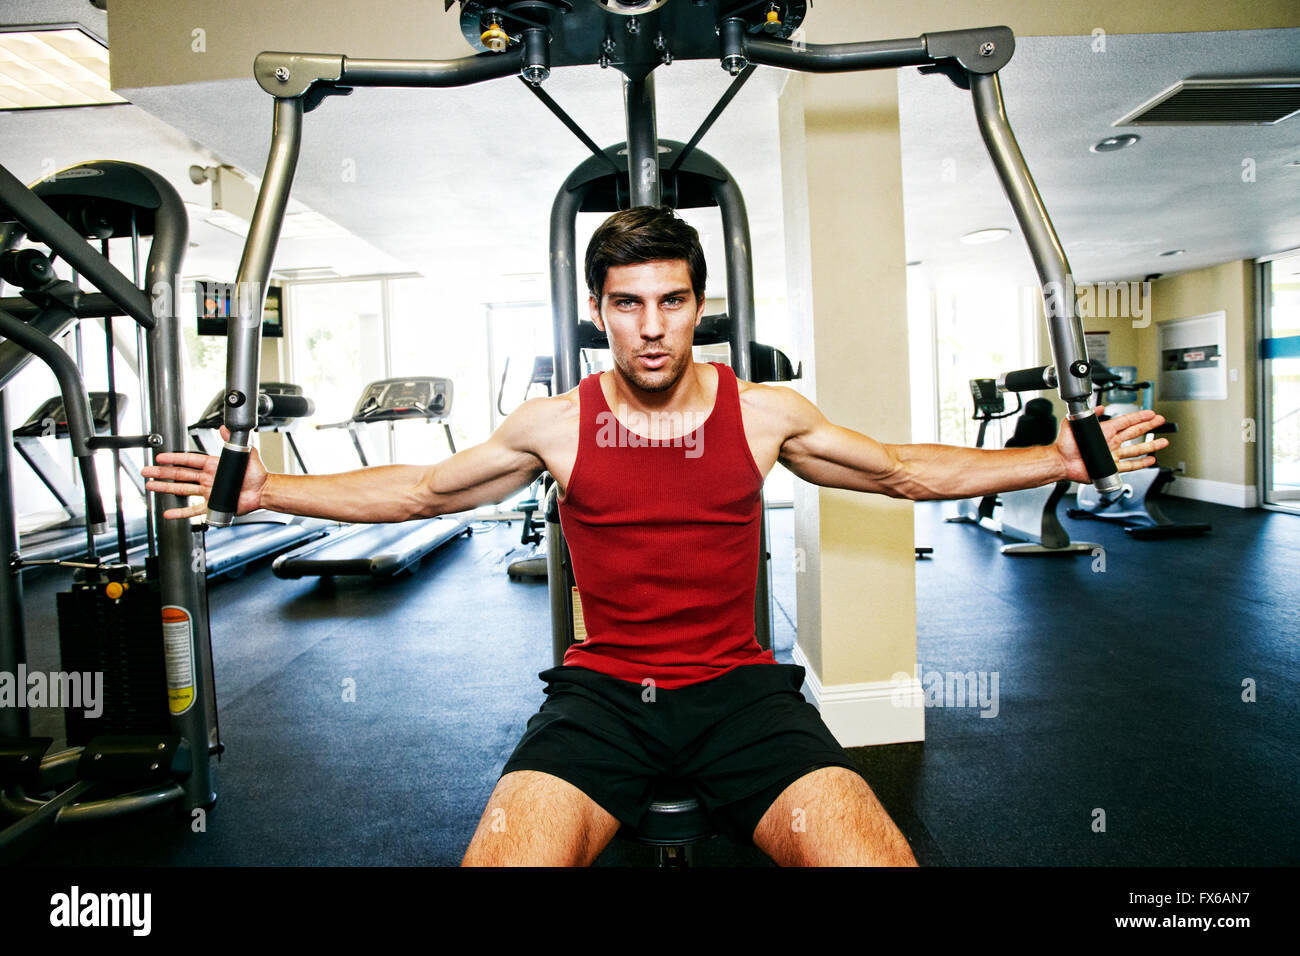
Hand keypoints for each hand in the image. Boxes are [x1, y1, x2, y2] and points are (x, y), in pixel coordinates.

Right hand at [142, 427, 268, 519]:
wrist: (264, 491)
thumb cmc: (256, 474)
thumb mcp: (246, 453)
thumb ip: (233, 441)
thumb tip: (224, 427)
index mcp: (213, 465)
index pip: (188, 460)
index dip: (174, 459)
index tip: (160, 457)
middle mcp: (207, 478)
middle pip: (180, 474)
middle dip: (162, 473)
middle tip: (147, 471)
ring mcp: (208, 492)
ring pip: (182, 490)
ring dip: (165, 488)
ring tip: (150, 486)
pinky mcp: (213, 505)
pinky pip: (194, 510)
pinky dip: (181, 513)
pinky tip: (169, 513)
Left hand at [1054, 406, 1170, 483]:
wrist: (1061, 462)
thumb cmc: (1065, 445)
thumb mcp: (1074, 423)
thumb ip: (1087, 414)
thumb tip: (1098, 407)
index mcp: (1104, 431)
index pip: (1126, 421)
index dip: (1139, 417)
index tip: (1150, 413)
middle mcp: (1110, 442)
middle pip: (1135, 433)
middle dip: (1149, 426)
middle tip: (1160, 421)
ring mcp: (1112, 455)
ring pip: (1136, 450)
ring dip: (1150, 445)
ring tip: (1163, 441)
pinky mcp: (1111, 467)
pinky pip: (1130, 465)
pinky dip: (1141, 463)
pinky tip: (1150, 460)